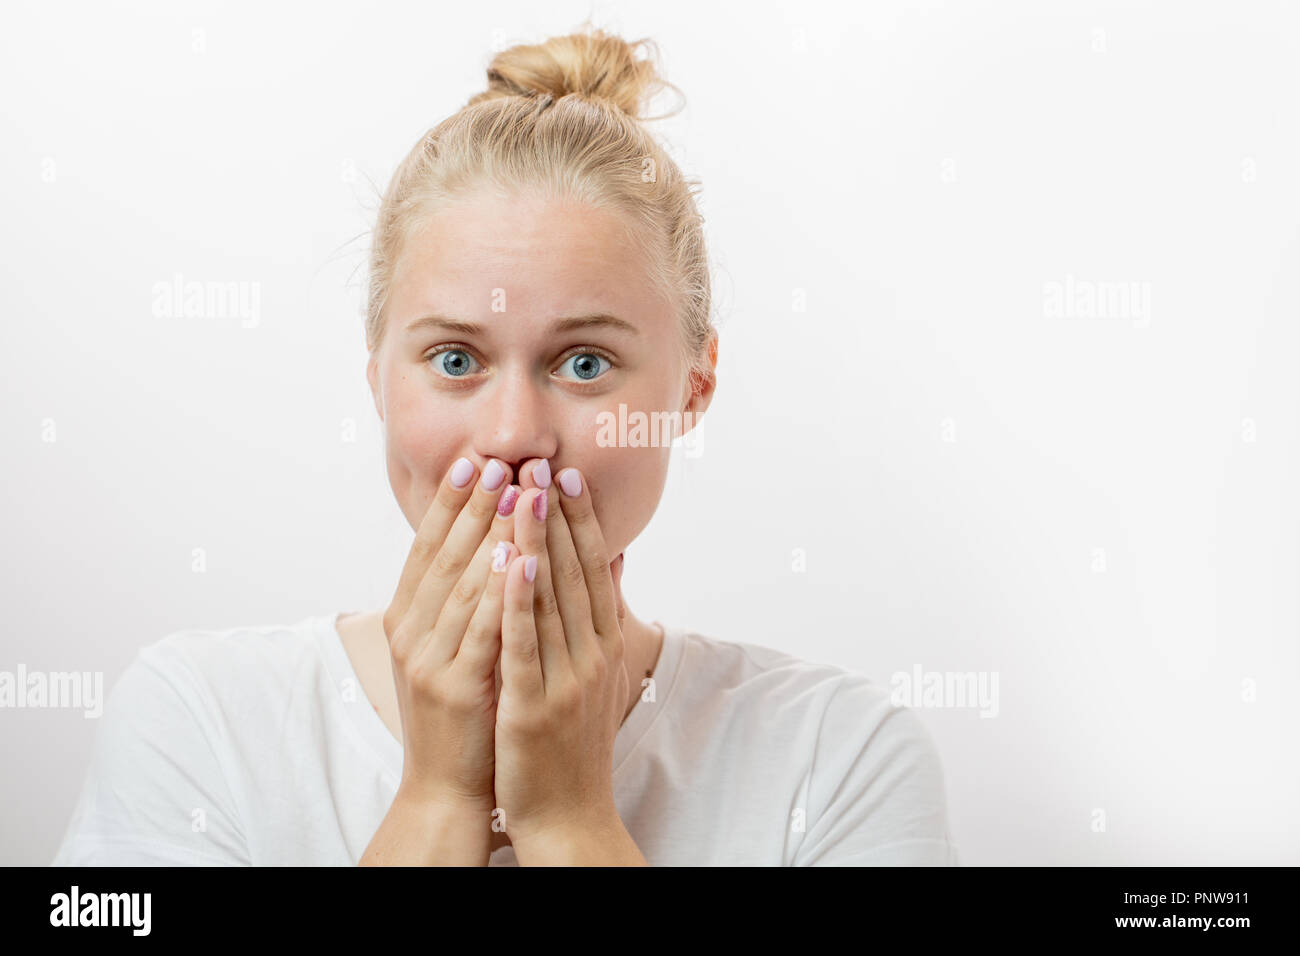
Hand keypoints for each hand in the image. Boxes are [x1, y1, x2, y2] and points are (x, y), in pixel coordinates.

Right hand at [380, 456, 520, 814]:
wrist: (446, 787)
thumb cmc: (461, 711)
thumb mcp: (452, 648)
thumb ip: (464, 600)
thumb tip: (493, 545)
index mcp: (406, 619)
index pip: (427, 549)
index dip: (450, 504)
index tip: (474, 462)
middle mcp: (408, 633)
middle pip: (443, 556)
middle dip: (473, 506)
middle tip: (500, 461)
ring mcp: (427, 660)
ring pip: (462, 585)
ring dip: (491, 534)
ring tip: (517, 494)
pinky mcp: (453, 688)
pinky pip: (480, 630)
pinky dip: (499, 590)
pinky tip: (519, 558)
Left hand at [492, 460, 629, 845]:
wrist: (570, 815)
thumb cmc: (574, 743)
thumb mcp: (599, 674)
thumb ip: (603, 618)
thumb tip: (614, 560)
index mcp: (604, 647)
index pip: (594, 571)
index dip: (580, 522)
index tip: (566, 476)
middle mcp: (592, 656)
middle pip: (576, 574)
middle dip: (559, 517)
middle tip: (544, 464)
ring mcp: (566, 680)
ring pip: (551, 599)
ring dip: (538, 542)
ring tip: (524, 493)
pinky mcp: (535, 705)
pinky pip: (525, 643)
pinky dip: (519, 599)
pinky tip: (511, 561)